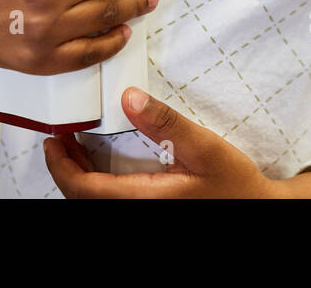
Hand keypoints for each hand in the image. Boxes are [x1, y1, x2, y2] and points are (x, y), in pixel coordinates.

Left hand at [43, 88, 310, 197]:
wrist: (256, 210)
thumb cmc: (233, 184)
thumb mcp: (204, 146)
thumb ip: (165, 122)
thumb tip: (128, 97)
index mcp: (144, 200)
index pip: (84, 189)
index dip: (60, 165)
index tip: (53, 139)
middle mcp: (137, 212)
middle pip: (82, 199)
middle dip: (64, 169)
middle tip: (58, 138)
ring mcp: (142, 214)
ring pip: (94, 204)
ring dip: (78, 178)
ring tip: (74, 149)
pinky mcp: (150, 211)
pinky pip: (110, 203)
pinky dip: (96, 186)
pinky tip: (101, 167)